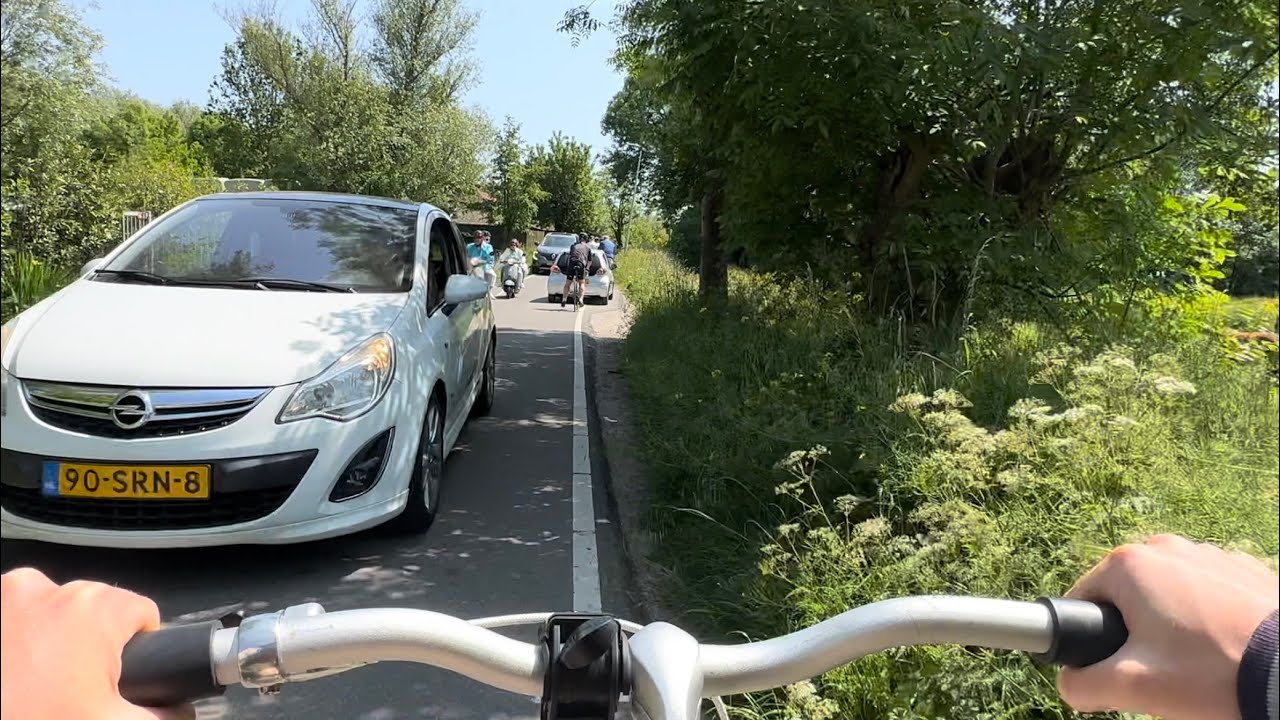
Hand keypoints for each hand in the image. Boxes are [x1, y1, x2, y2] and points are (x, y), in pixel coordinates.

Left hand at [1, 568, 192, 719]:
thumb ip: (167, 715)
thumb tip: (180, 709)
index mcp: (89, 607)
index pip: (141, 614)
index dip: (138, 653)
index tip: (114, 683)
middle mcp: (41, 588)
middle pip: (91, 610)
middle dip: (86, 648)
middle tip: (64, 696)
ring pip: (45, 615)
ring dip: (44, 646)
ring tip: (28, 690)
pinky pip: (9, 622)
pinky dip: (12, 646)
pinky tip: (8, 681)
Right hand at [1059, 534, 1278, 719]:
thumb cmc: (1211, 674)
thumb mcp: (1134, 688)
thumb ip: (1082, 684)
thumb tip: (1071, 683)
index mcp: (1130, 565)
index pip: (1083, 600)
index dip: (1090, 638)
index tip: (1118, 667)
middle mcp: (1167, 547)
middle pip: (1128, 598)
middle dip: (1136, 633)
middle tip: (1162, 672)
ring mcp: (1211, 555)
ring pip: (1169, 596)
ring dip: (1174, 626)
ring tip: (1200, 666)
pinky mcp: (1247, 570)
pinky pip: (1209, 595)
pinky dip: (1210, 620)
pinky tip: (1226, 651)